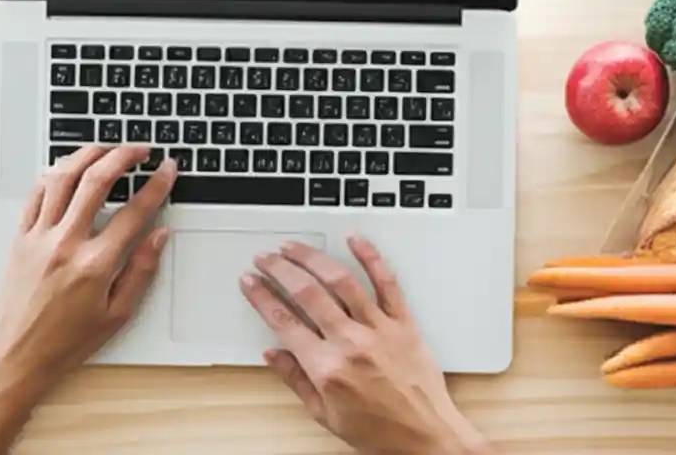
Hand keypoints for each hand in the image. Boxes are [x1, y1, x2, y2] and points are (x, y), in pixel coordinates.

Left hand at [0, 146, 175, 454]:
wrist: (14, 356)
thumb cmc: (65, 342)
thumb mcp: (117, 314)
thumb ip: (141, 270)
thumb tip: (159, 235)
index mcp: (95, 264)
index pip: (134, 212)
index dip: (156, 185)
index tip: (167, 170)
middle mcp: (65, 244)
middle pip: (96, 181)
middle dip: (123, 156)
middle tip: (140, 149)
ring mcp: (38, 238)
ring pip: (62, 178)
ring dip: (87, 155)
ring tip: (106, 148)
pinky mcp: (20, 239)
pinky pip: (36, 194)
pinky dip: (54, 174)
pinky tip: (68, 168)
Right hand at [241, 237, 491, 454]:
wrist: (425, 436)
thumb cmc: (379, 431)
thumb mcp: (325, 414)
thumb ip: (295, 380)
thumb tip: (272, 354)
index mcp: (326, 368)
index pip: (284, 322)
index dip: (261, 297)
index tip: (250, 282)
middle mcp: (351, 343)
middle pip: (307, 293)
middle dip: (280, 269)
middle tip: (265, 258)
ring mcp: (378, 329)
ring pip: (341, 281)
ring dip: (313, 258)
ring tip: (295, 246)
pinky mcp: (403, 323)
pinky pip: (387, 283)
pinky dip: (371, 257)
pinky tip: (355, 240)